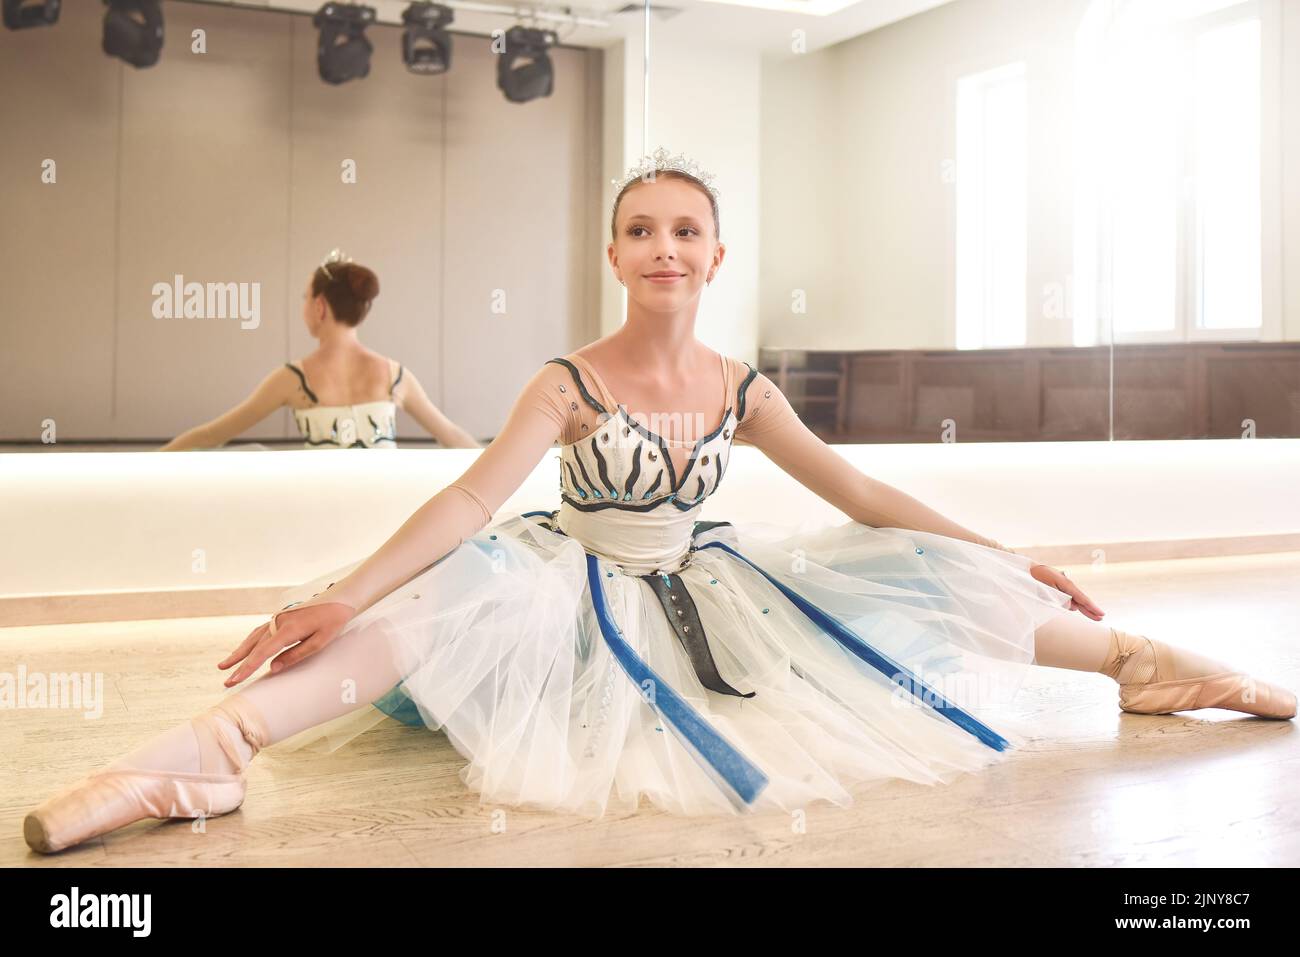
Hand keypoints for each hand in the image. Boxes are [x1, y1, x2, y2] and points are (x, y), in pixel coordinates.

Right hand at [218, 599, 356, 687]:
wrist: (339, 599)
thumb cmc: (332, 621)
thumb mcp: (319, 642)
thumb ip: (295, 655)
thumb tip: (272, 668)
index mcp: (288, 630)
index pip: (262, 653)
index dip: (247, 668)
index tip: (235, 679)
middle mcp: (278, 623)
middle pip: (253, 646)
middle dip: (238, 664)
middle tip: (226, 679)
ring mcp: (278, 619)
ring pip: (253, 638)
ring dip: (239, 652)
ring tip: (224, 665)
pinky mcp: (280, 618)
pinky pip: (260, 632)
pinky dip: (249, 642)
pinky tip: (244, 649)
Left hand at [1029, 563, 1104, 620]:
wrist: (1028, 568)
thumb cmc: (1036, 578)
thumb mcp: (1047, 589)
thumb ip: (1060, 599)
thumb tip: (1072, 607)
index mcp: (1067, 584)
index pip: (1082, 599)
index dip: (1092, 608)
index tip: (1102, 614)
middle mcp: (1068, 585)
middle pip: (1081, 601)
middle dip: (1090, 610)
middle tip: (1101, 619)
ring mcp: (1064, 586)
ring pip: (1073, 600)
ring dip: (1078, 607)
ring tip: (1073, 604)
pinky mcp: (1059, 588)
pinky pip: (1066, 598)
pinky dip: (1069, 603)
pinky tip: (1066, 603)